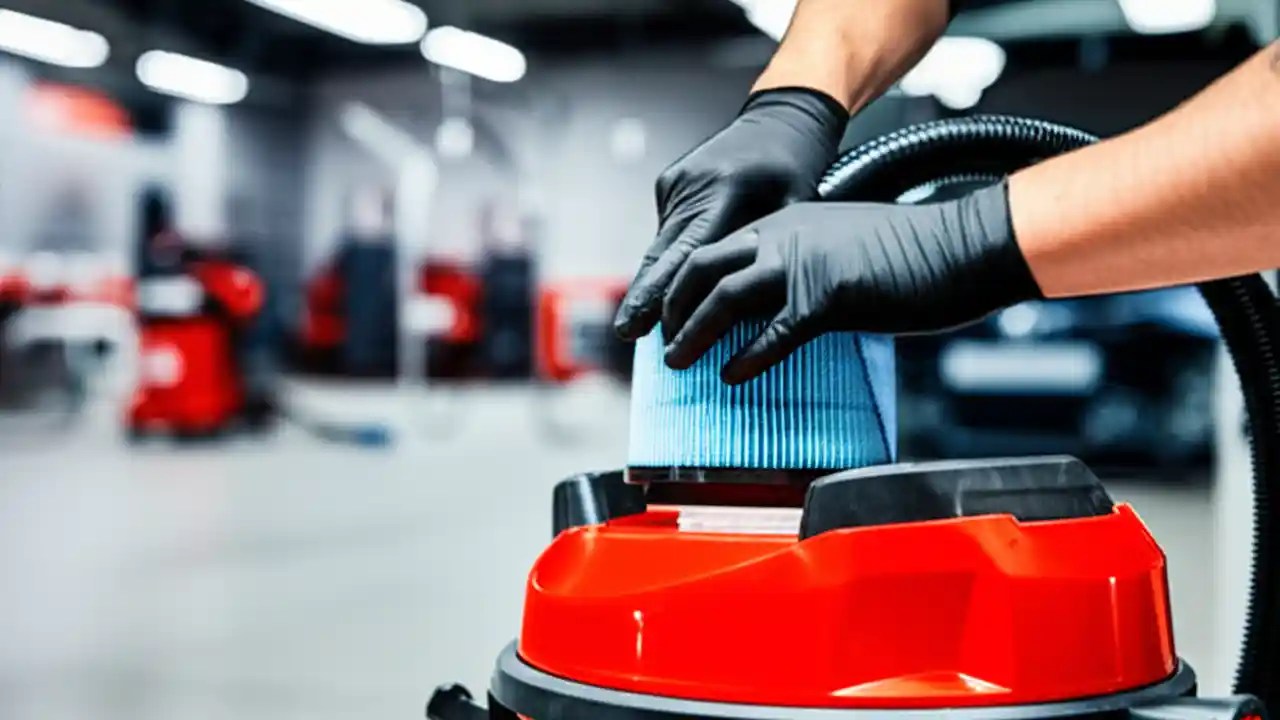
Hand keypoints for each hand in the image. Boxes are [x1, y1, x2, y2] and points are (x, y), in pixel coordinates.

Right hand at [612, 88, 847, 340]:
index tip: (638, 322)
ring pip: (661, 246)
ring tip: (650, 320)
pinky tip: (681, 272)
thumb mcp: (795, 208)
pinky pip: (668, 228)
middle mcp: (691, 187)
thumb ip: (768, 251)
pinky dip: (673, 254)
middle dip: (645, 298)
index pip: (687, 253)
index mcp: (724, 192)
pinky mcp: (668, 182)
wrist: (780, 119)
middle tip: (627, 332)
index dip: (660, 292)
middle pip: (661, 254)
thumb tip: (745, 304)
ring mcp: (675, 183)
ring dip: (659, 281)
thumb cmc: (795, 169)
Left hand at [660, 181, 1041, 383]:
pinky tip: (732, 376)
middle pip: (704, 265)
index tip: (675, 307)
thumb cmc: (916, 249)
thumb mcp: (846, 242)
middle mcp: (786, 235)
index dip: (689, 279)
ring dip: (695, 333)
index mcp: (790, 220)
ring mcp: (803, 265)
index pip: (720, 247)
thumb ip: (809, 260)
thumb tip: (786, 298)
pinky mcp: (826, 299)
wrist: (961, 245)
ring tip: (678, 361)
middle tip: (664, 336)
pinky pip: (770, 334)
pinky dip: (745, 358)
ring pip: (725, 297)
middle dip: (676, 304)